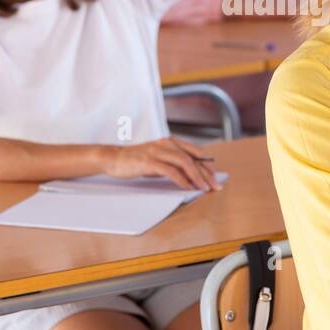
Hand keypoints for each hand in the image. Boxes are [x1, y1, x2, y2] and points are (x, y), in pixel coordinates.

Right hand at [104, 137, 220, 191]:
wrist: (114, 158)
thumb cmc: (137, 160)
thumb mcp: (159, 159)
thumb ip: (174, 164)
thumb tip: (192, 176)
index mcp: (170, 141)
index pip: (195, 152)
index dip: (207, 166)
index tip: (215, 179)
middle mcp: (166, 143)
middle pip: (193, 158)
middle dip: (206, 173)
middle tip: (214, 187)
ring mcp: (157, 151)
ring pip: (184, 162)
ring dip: (196, 176)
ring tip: (203, 188)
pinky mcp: (149, 161)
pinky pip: (170, 170)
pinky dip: (181, 179)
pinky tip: (187, 187)